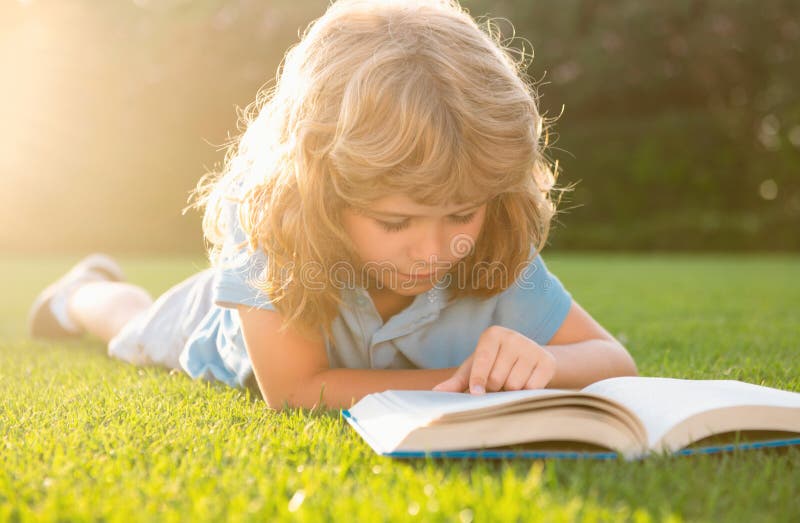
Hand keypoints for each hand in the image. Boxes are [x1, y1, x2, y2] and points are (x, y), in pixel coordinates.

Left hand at [432, 325, 555, 393]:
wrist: (529, 358)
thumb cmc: (494, 364)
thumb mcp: (474, 368)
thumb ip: (457, 381)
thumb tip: (435, 393)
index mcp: (492, 335)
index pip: (482, 363)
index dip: (478, 382)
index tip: (476, 394)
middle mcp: (513, 337)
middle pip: (497, 378)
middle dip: (495, 388)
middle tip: (498, 383)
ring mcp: (532, 348)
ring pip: (514, 386)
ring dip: (510, 392)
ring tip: (511, 381)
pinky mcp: (547, 361)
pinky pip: (532, 389)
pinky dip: (526, 393)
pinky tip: (525, 383)